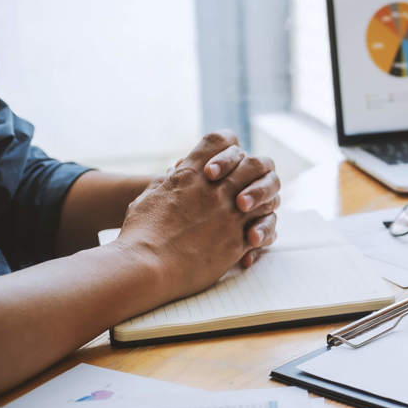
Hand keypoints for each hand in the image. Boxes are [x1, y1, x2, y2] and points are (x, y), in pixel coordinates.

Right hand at [115, 132, 278, 299]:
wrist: (146, 266)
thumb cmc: (140, 233)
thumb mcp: (149, 197)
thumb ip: (167, 184)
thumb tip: (174, 175)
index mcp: (192, 174)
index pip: (220, 140)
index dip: (227, 148)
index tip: (222, 164)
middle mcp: (217, 189)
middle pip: (254, 164)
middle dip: (254, 174)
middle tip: (246, 188)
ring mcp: (232, 215)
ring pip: (268, 196)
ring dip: (263, 203)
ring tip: (251, 214)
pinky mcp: (238, 241)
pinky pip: (263, 231)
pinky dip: (261, 233)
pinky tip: (252, 238)